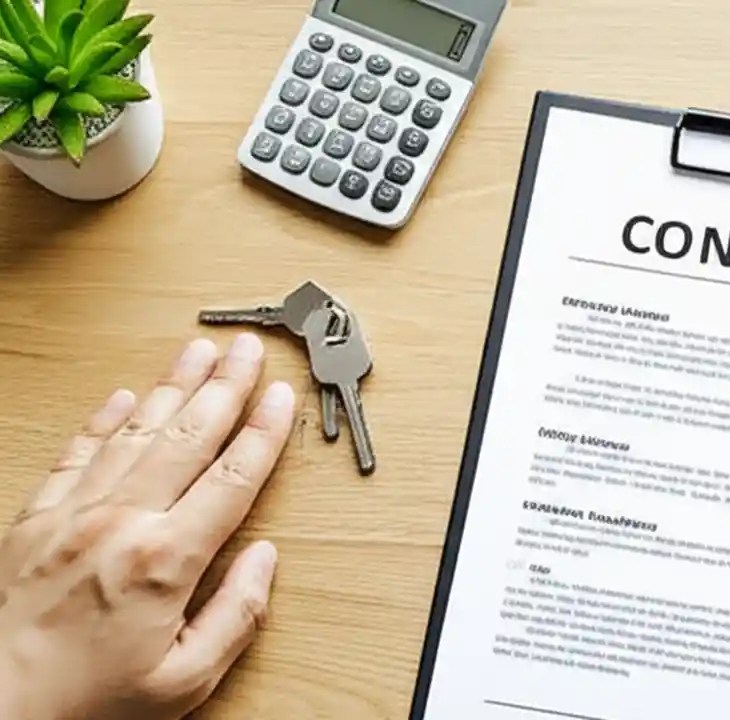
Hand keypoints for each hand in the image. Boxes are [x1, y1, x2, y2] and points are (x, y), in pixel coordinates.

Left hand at [0, 334, 295, 719]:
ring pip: (135, 434)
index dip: (263, 433)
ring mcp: (72, 517)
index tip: (281, 398)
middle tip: (247, 350)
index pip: (231, 479)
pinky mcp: (33, 522)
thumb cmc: (84, 706)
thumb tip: (265, 561)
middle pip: (187, 438)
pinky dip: (103, 421)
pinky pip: (76, 454)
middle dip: (224, 388)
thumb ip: (236, 616)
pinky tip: (125, 397)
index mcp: (164, 562)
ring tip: (197, 351)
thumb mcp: (184, 681)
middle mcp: (119, 525)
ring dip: (171, 387)